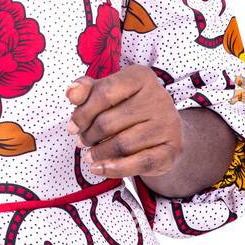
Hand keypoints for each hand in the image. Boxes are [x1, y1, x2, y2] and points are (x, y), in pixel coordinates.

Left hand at [65, 65, 182, 178]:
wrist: (164, 132)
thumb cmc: (129, 108)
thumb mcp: (107, 93)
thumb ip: (87, 90)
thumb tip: (71, 92)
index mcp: (140, 76)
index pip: (104, 93)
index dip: (82, 113)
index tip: (72, 127)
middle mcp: (158, 96)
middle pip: (109, 121)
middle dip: (89, 135)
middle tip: (82, 142)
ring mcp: (168, 123)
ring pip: (123, 144)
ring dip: (99, 153)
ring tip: (90, 155)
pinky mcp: (173, 149)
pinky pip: (140, 163)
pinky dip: (115, 169)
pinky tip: (100, 169)